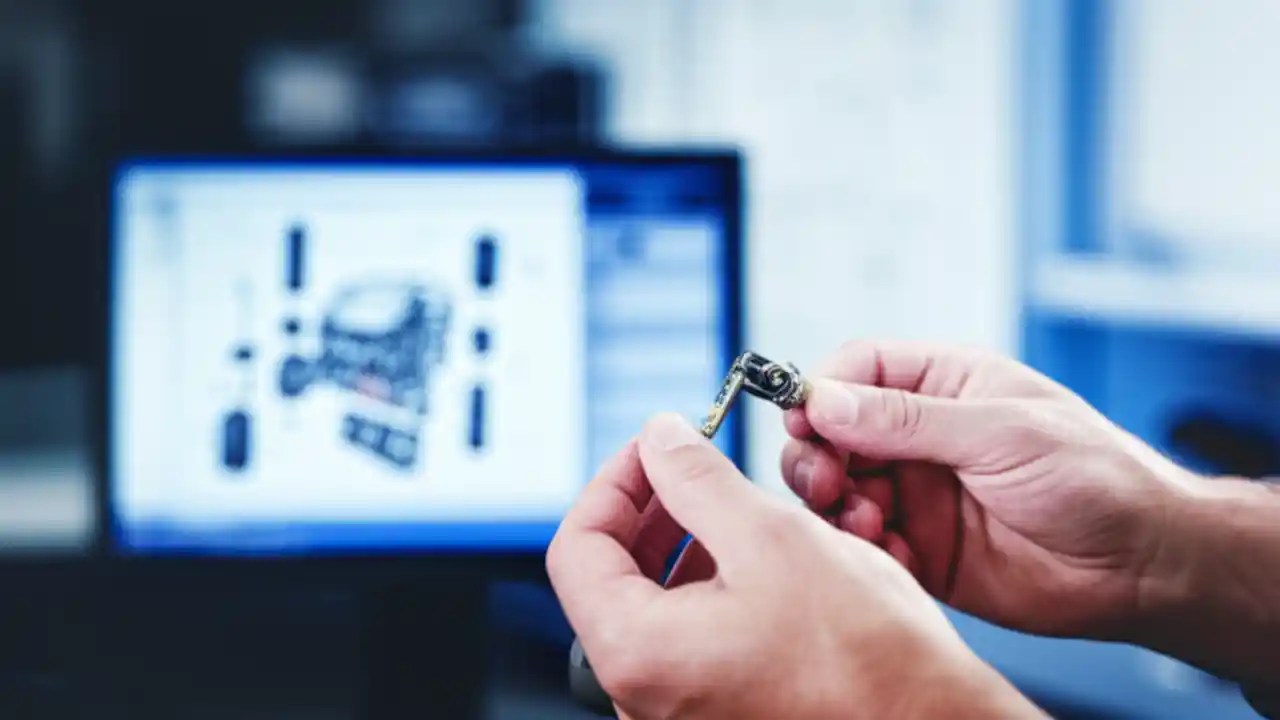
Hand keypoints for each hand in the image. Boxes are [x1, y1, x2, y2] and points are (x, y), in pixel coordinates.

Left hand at [547, 413, 1040, 719]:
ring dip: (683, 544)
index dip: (614, 481)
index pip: (577, 546)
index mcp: (638, 653)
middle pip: (610, 577)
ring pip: (652, 606)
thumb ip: (696, 478)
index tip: (655, 449)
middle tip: (689, 467)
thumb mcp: (772, 535)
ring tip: (733, 505)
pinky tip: (754, 558)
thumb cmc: (870, 658)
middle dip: (650, 510)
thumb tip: (660, 440)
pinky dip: (708, 587)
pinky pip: (689, 639)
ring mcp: (679, 711)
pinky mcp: (716, 715)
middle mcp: (645, 695)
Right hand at [780, 340, 1196, 639]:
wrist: (1144, 565)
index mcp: (943, 386)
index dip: (821, 391)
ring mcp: (917, 494)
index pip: (858, 372)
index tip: (804, 419)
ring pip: (838, 491)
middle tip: (826, 481)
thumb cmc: (1095, 475)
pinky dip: (864, 551)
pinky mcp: (920, 550)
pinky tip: (893, 555)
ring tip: (867, 521)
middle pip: (833, 433)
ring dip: (835, 505)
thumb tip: (825, 400)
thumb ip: (908, 420)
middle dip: (816, 455)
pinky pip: (866, 546)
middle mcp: (920, 437)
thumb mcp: (1001, 432)